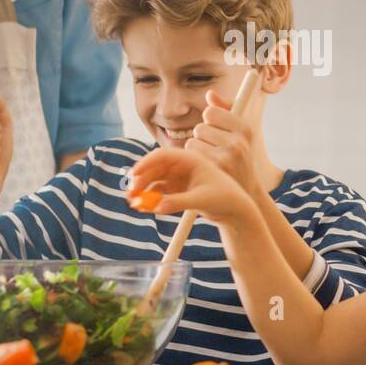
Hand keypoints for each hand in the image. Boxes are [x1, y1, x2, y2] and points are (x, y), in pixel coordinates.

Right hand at [127, 147, 257, 225]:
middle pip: (155, 168)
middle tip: (130, 194)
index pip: (164, 155)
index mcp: (191, 159)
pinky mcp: (176, 189)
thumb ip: (179, 202)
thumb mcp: (201, 200)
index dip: (146, 162)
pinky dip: (149, 198)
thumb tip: (157, 206)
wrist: (234, 209)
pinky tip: (142, 207)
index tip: (134, 174)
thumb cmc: (224, 199)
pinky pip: (158, 191)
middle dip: (141, 180)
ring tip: (133, 203)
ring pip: (154, 180)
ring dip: (142, 190)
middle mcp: (182, 166)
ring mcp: (178, 177)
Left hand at [184, 89, 260, 195]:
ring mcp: (225, 158)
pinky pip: (191, 155)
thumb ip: (225, 110)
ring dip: (197, 148)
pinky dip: (194, 160)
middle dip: (203, 136)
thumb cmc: (240, 156)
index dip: (210, 120)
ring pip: (192, 141)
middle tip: (214, 147)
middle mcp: (237, 143)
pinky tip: (205, 166)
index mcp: (245, 129)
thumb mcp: (239, 133)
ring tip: (211, 158)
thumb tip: (209, 94)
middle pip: (200, 127)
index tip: (217, 129)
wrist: (245, 191)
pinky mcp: (212, 171)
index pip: (211, 111)